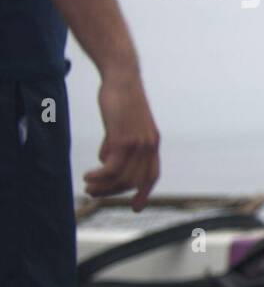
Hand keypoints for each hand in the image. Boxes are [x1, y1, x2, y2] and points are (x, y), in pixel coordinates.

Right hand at [82, 68, 159, 212]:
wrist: (122, 78)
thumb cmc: (119, 100)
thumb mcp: (121, 126)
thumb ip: (116, 144)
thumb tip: (106, 160)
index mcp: (152, 143)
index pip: (152, 175)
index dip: (144, 192)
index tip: (136, 208)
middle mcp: (149, 146)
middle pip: (134, 181)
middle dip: (114, 192)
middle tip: (94, 193)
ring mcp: (139, 143)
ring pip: (122, 178)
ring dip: (103, 186)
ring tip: (88, 186)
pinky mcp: (124, 139)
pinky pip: (112, 168)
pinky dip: (99, 176)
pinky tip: (88, 175)